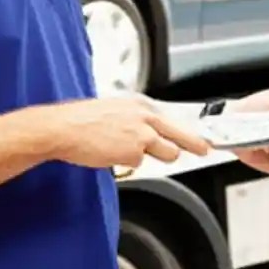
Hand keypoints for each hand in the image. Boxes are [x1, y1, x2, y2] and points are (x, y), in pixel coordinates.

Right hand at [43, 97, 209, 169]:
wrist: (64, 128)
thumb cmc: (82, 120)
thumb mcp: (115, 110)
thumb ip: (136, 120)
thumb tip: (149, 132)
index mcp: (141, 105)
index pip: (174, 119)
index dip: (188, 131)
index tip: (200, 137)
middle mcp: (146, 117)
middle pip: (181, 135)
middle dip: (194, 145)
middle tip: (204, 150)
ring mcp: (142, 134)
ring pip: (166, 152)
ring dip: (154, 157)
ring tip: (127, 150)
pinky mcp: (134, 151)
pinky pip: (140, 163)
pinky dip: (128, 163)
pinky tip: (112, 154)